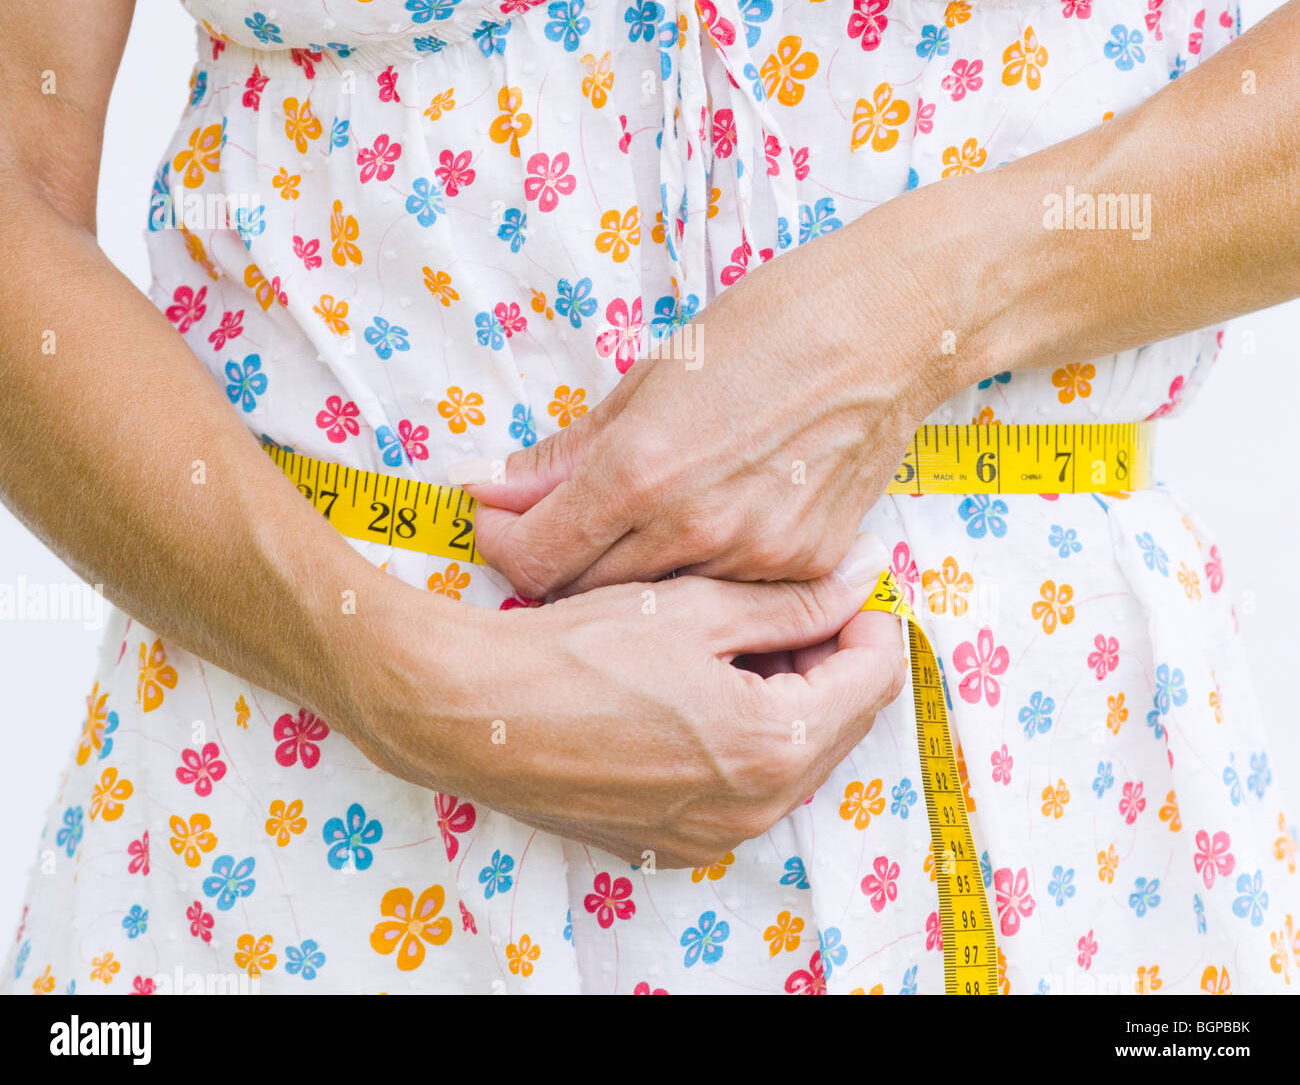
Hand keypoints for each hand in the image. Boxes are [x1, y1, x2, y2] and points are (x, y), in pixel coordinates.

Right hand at [345, 554, 904, 868]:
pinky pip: (746, 785)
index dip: (866, 621)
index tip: (841, 585)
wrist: (474, 712)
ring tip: (737, 640)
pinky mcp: (675, 842)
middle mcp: (757, 807)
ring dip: (789, 697)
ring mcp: (716, 834)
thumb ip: (794, 598)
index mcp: (774, 744)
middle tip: (785, 603)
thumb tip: (867, 573)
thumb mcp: (696, 607)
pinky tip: (701, 688)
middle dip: (827, 659)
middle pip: (839, 723)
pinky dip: (747, 736)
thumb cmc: (580, 650)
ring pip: (794, 756)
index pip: (873, 679)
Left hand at [467, 215, 951, 597]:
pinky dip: (702, 569)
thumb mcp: (651, 376)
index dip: (502, 546)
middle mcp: (693, 529)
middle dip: (557, 561)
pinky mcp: (804, 568)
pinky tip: (707, 525)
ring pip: (658, 599)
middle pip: (586, 590)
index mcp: (641, 472)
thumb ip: (570, 451)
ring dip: (628, 572)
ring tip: (638, 519)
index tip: (500, 524)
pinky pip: (729, 591)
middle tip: (556, 523)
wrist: (886, 330)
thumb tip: (500, 489)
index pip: (537, 556)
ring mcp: (755, 558)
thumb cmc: (766, 326)